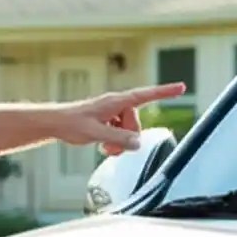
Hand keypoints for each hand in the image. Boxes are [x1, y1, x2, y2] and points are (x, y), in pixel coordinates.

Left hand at [55, 82, 186, 155]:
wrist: (54, 123)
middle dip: (127, 138)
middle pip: (136, 123)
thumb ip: (118, 138)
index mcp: (116, 102)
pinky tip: (102, 146)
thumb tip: (138, 143)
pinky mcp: (107, 120)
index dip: (164, 92)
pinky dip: (114, 141)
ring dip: (119, 142)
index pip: (146, 95)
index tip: (181, 88)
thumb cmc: (71, 123)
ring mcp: (112, 113)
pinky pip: (120, 132)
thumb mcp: (96, 133)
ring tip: (104, 148)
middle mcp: (116, 105)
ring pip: (128, 131)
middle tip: (110, 147)